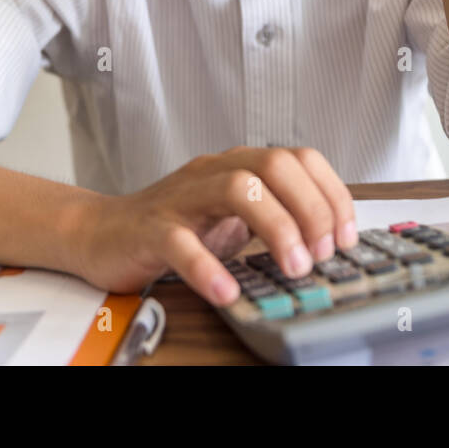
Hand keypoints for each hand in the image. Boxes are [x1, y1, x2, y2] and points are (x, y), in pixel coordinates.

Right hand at [74, 146, 358, 305]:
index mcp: (238, 165)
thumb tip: (330, 242)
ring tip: (292, 267)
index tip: (346, 235)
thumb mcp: (234, 217)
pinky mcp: (151, 228)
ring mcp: (182, 198)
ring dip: (277, 228)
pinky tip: (227, 289)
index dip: (331, 193)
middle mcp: (213, 171)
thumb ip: (275, 219)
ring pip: (237, 189)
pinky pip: (181, 242)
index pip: (298, 158)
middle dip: (310, 208)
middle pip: (274, 164)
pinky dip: (208, 267)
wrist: (102, 234)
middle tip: (322, 254)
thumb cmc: (175, 227)